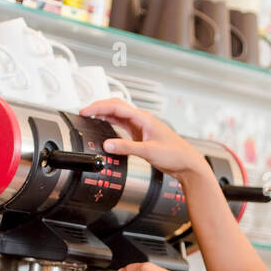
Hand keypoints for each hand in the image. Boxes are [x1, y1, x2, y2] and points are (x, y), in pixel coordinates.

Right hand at [79, 98, 211, 182]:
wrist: (187, 164)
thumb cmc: (175, 154)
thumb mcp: (148, 151)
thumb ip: (126, 147)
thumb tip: (107, 145)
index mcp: (144, 118)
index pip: (117, 106)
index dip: (99, 107)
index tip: (85, 111)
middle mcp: (142, 120)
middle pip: (116, 107)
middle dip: (99, 107)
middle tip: (84, 112)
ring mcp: (141, 127)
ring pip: (118, 115)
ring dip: (103, 114)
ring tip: (89, 116)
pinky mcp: (140, 135)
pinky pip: (122, 125)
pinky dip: (110, 124)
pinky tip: (104, 126)